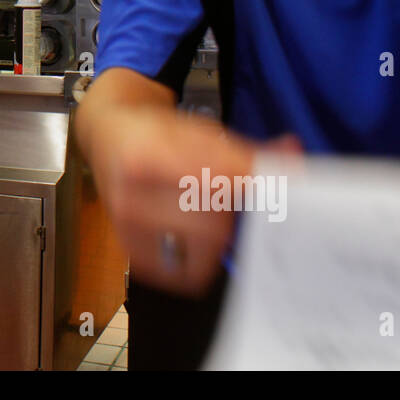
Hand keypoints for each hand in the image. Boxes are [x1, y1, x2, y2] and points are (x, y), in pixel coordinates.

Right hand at [86, 104, 300, 295]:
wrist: (108, 134)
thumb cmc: (153, 132)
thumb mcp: (197, 129)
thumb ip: (246, 150)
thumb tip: (291, 157)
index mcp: (149, 154)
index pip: (217, 179)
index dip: (254, 185)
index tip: (276, 186)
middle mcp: (133, 192)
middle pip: (214, 219)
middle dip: (235, 209)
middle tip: (239, 199)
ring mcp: (128, 222)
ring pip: (203, 244)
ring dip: (222, 233)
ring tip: (218, 214)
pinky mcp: (129, 245)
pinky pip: (180, 269)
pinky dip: (200, 259)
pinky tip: (199, 238)